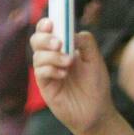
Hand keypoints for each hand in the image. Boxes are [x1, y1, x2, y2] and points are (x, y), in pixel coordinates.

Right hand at [31, 18, 113, 134]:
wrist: (97, 112)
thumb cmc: (96, 85)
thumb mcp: (95, 60)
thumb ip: (86, 43)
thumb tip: (72, 33)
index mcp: (64, 48)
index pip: (48, 31)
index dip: (45, 24)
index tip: (51, 22)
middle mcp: (52, 58)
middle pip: (36, 40)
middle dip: (45, 38)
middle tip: (60, 43)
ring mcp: (47, 72)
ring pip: (38, 56)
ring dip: (52, 56)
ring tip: (69, 62)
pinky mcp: (45, 86)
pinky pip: (40, 72)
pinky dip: (50, 69)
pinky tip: (63, 75)